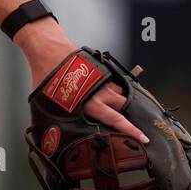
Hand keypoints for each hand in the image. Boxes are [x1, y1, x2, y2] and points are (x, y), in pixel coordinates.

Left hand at [17, 19, 148, 144]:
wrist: (48, 51)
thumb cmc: (46, 76)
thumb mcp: (49, 104)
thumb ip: (58, 118)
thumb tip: (49, 132)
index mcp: (89, 103)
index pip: (116, 120)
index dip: (131, 130)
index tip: (144, 138)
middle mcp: (100, 91)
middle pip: (124, 106)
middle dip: (128, 115)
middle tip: (130, 123)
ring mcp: (103, 79)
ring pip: (119, 93)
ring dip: (118, 101)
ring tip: (111, 107)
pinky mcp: (101, 70)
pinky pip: (112, 82)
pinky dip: (110, 89)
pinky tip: (102, 92)